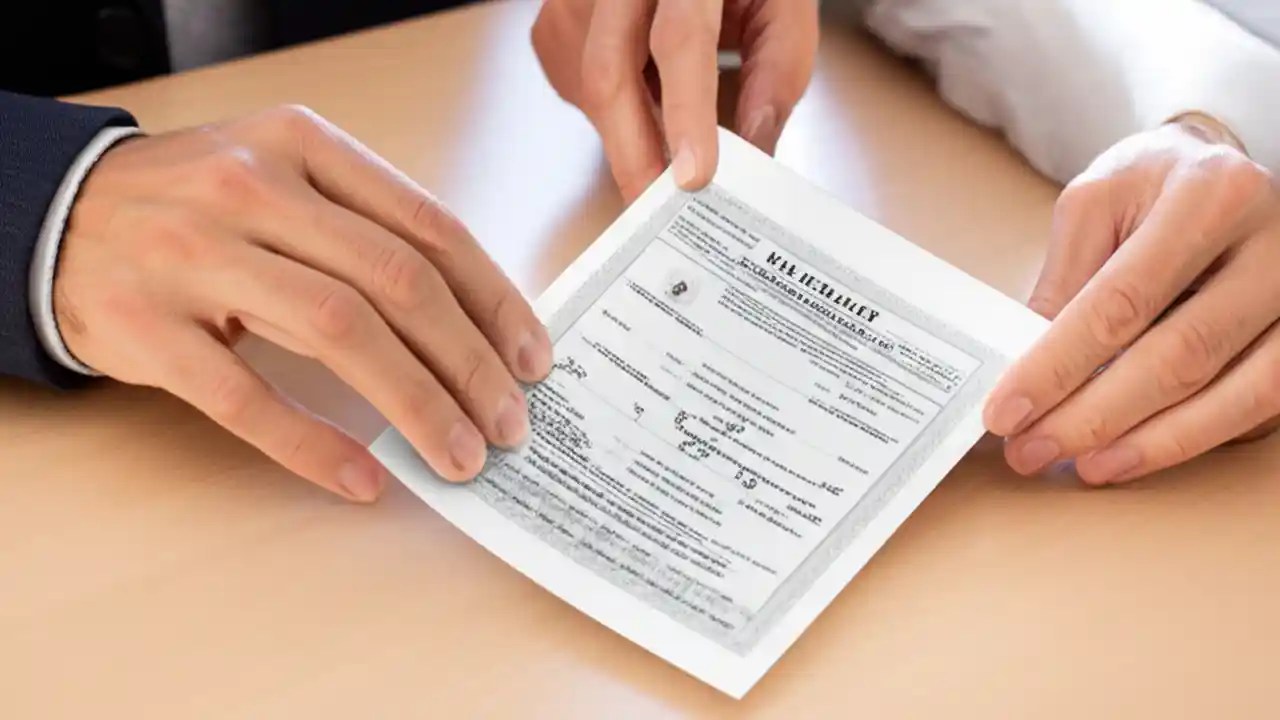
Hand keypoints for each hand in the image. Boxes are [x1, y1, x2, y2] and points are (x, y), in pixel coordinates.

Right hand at [58, 106, 552, 501]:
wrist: (58, 216)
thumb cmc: (199, 206)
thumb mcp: (286, 180)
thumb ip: (367, 229)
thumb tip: (473, 321)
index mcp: (302, 147)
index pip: (427, 227)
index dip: (493, 299)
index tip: (532, 357)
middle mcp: (252, 190)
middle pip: (395, 283)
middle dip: (469, 362)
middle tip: (509, 422)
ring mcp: (194, 256)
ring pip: (336, 332)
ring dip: (415, 403)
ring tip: (459, 455)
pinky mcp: (146, 328)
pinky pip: (246, 398)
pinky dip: (314, 444)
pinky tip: (365, 477)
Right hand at [533, 0, 818, 200]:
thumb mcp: (782, 4)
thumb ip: (779, 71)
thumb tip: (756, 150)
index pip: (680, 40)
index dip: (685, 113)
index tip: (693, 176)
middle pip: (609, 72)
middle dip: (634, 154)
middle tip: (660, 212)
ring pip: (589, 88)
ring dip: (628, 132)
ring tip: (667, 143)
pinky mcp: (554, 20)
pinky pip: (576, 88)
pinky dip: (612, 112)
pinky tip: (644, 99)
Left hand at [984, 116, 1279, 484]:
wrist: (1221, 168)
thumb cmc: (1153, 184)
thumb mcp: (1094, 205)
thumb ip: (1065, 282)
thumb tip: (1028, 370)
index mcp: (1209, 196)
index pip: (1122, 300)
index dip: (1059, 366)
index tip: (1008, 411)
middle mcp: (1274, 244)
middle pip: (1180, 355)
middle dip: (1096, 416)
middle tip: (1031, 449)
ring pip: (1236, 393)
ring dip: (1151, 443)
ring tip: (1084, 466)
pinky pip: (1260, 405)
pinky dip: (1197, 438)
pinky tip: (1140, 454)